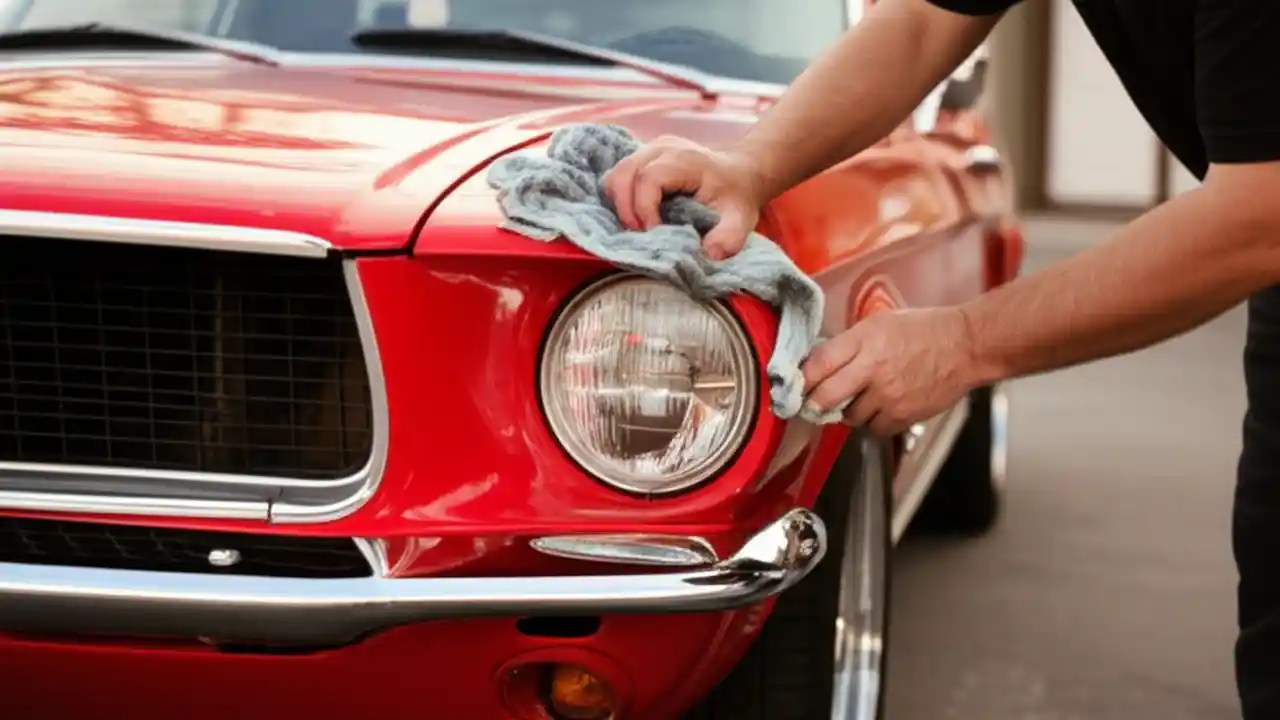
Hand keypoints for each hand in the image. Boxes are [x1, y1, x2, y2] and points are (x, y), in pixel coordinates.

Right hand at [602, 135, 766, 259]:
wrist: (740, 173)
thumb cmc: (736, 196)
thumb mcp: (742, 220)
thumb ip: (729, 238)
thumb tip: (709, 254)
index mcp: (686, 160)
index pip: (649, 178)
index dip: (644, 208)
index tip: (653, 233)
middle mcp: (663, 148)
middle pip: (625, 173)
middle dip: (625, 209)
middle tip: (638, 235)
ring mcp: (650, 149)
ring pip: (616, 174)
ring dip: (619, 204)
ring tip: (637, 227)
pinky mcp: (642, 157)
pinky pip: (618, 176)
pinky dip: (620, 198)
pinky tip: (636, 216)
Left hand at [801, 307, 981, 436]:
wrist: (966, 346)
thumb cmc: (922, 330)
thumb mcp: (879, 324)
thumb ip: (848, 344)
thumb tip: (818, 364)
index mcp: (864, 340)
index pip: (818, 363)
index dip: (800, 379)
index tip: (793, 386)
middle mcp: (873, 368)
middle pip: (825, 397)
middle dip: (813, 404)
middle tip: (811, 404)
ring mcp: (889, 395)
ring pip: (850, 417)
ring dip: (848, 412)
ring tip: (860, 398)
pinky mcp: (904, 415)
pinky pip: (874, 429)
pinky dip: (873, 423)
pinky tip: (880, 408)